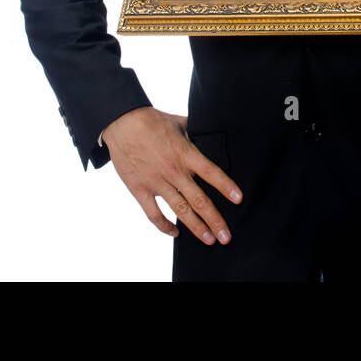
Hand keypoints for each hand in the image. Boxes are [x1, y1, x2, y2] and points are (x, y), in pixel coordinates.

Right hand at [103, 107, 242, 245]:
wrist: (122, 123)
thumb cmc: (152, 120)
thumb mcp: (179, 122)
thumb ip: (196, 132)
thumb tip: (211, 134)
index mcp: (185, 153)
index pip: (211, 173)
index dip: (226, 187)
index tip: (239, 200)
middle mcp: (173, 171)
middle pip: (198, 200)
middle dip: (215, 220)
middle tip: (226, 236)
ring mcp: (156, 182)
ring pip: (180, 211)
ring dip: (196, 228)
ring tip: (209, 240)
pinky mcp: (139, 189)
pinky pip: (153, 214)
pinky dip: (164, 226)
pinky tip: (175, 233)